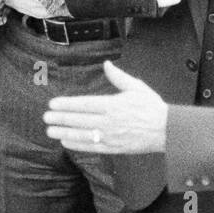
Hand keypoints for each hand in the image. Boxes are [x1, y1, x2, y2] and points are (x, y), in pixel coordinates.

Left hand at [44, 60, 168, 153]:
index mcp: (113, 104)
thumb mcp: (136, 87)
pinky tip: (66, 142)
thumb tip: (107, 64)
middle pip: (79, 120)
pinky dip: (77, 144)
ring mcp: (111, 136)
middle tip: (45, 117)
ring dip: (64, 132)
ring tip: (50, 131)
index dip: (66, 104)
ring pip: (82, 134)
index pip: (84, 104)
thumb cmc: (152, 107)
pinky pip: (91, 147)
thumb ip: (118, 77)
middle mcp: (109, 121)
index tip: (53, 104)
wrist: (167, 130)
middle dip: (60, 119)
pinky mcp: (114, 148)